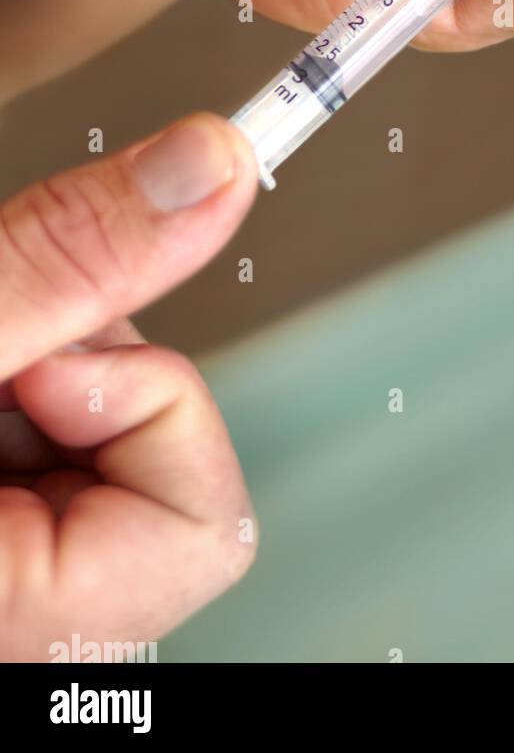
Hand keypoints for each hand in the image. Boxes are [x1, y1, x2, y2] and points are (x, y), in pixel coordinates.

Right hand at [0, 116, 257, 660]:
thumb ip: (67, 258)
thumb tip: (215, 164)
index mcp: (15, 621)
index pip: (208, 526)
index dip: (144, 407)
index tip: (48, 359)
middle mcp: (28, 626)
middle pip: (168, 464)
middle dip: (85, 368)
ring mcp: (16, 581)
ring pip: (111, 441)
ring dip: (42, 365)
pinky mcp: (4, 533)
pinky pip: (60, 441)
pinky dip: (18, 379)